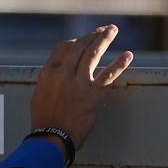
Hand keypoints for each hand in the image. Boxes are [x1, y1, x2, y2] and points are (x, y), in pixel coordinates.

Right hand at [30, 24, 132, 150]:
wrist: (52, 137)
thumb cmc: (44, 119)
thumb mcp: (40, 94)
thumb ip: (50, 79)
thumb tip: (60, 71)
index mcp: (48, 73)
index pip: (63, 47)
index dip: (75, 41)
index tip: (84, 40)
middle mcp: (63, 73)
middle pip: (80, 46)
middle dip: (93, 35)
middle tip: (103, 30)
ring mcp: (78, 82)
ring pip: (93, 53)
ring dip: (104, 39)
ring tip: (112, 30)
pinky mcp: (93, 94)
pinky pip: (108, 75)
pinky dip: (119, 63)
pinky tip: (127, 55)